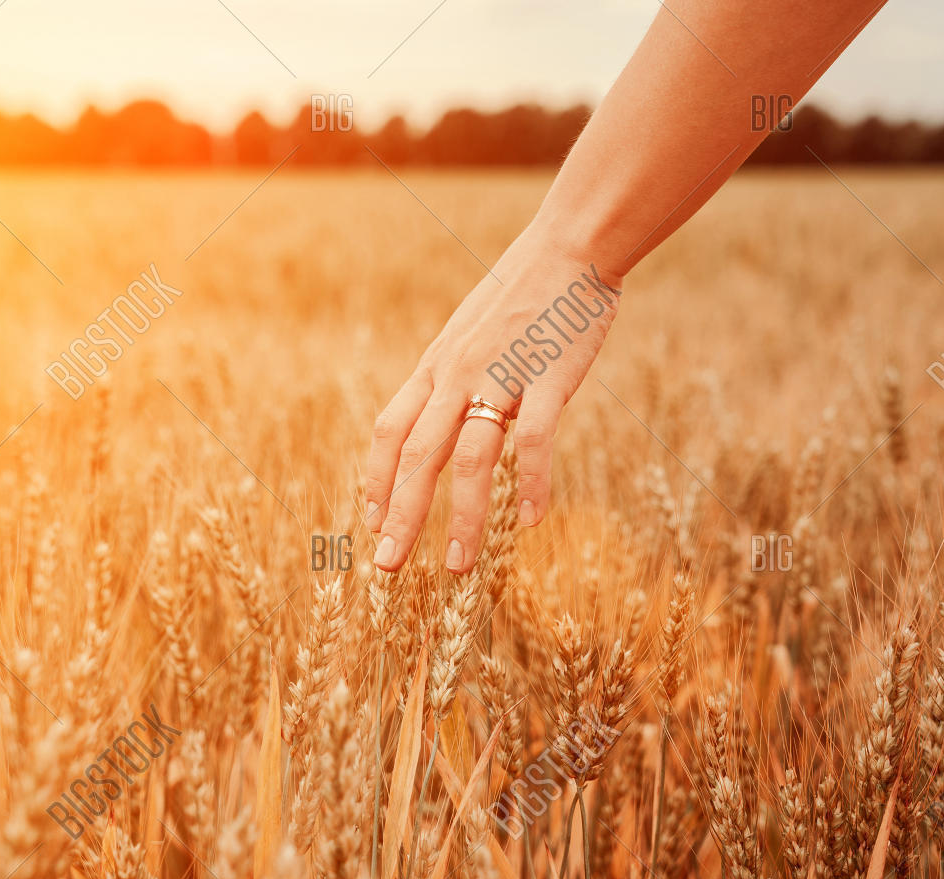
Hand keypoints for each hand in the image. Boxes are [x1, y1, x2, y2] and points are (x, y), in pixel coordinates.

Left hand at [364, 229, 621, 572]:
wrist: (571, 246)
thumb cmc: (524, 293)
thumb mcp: (470, 333)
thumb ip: (452, 375)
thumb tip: (438, 419)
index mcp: (437, 366)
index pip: (391, 430)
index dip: (377, 480)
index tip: (372, 522)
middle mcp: (458, 374)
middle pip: (418, 455)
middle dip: (401, 514)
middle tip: (388, 566)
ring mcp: (502, 376)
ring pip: (469, 458)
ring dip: (461, 517)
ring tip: (456, 564)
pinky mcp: (549, 377)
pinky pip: (535, 440)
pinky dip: (531, 483)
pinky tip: (531, 521)